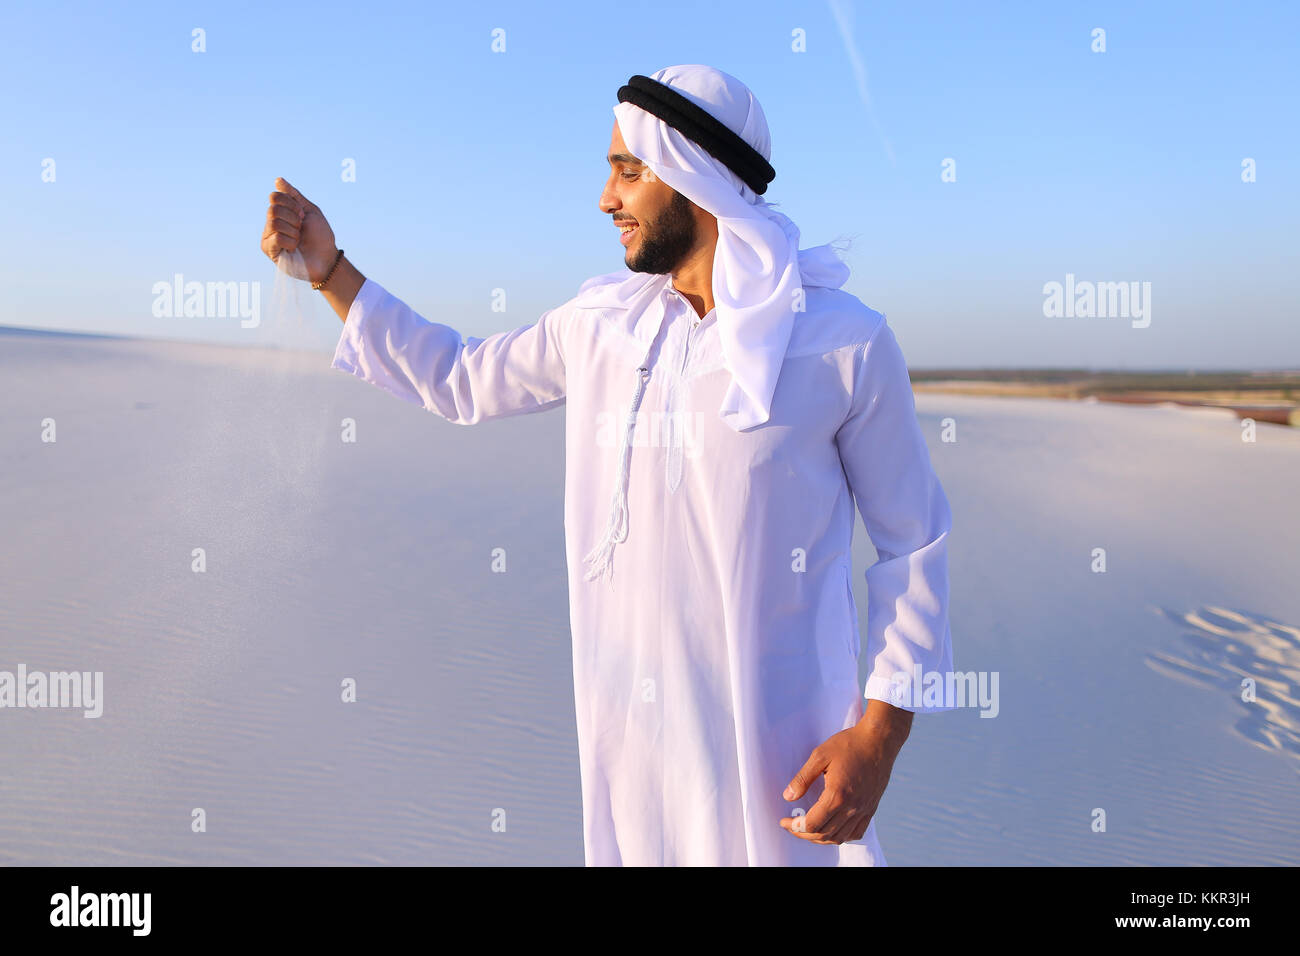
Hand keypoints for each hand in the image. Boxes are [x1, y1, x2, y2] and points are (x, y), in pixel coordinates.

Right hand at [260, 177, 337, 281]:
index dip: (292, 204)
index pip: (275, 197)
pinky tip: (294, 248)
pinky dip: (290, 242)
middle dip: (294, 218)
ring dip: (293, 231)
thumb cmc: (320, 236)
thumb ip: (294, 195)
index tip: (303, 215)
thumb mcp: (310, 211)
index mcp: (281, 212)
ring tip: (299, 240)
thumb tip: (278, 180)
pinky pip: (276, 238)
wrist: (326, 258)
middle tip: (301, 229)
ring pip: (274, 223)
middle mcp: (271, 222)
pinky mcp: (269, 250)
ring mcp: (268, 236)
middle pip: (273, 209)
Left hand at [778, 705, 910, 844]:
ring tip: (808, 829)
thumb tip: (788, 797)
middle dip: (803, 834)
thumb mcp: (820, 756)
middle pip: (824, 834)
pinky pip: (856, 833)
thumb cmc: (849, 744)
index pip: (812, 824)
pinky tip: (832, 827)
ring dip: (820, 838)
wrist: (879, 741)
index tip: (784, 821)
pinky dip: (841, 836)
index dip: (794, 826)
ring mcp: (864, 810)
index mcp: (837, 795)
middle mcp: (852, 807)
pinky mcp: (871, 808)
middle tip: (791, 826)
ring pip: (840, 837)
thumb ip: (802, 778)